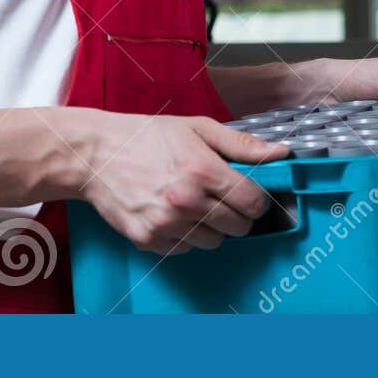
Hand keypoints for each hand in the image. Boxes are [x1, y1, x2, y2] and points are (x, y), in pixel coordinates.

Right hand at [77, 111, 288, 255]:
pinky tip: (174, 213)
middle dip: (238, 214)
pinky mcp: (147, 239)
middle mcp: (185, 201)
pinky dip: (185, 235)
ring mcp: (165, 224)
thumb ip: (241, 144)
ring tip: (195, 203)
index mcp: (202, 170)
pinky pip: (184, 249)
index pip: (252, 203)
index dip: (258, 201)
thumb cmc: (148, 137)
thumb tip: (281, 153)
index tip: (252, 196)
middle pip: (238, 227)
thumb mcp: (198, 128)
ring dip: (212, 227)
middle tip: (224, 198)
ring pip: (213, 242)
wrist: (96, 155)